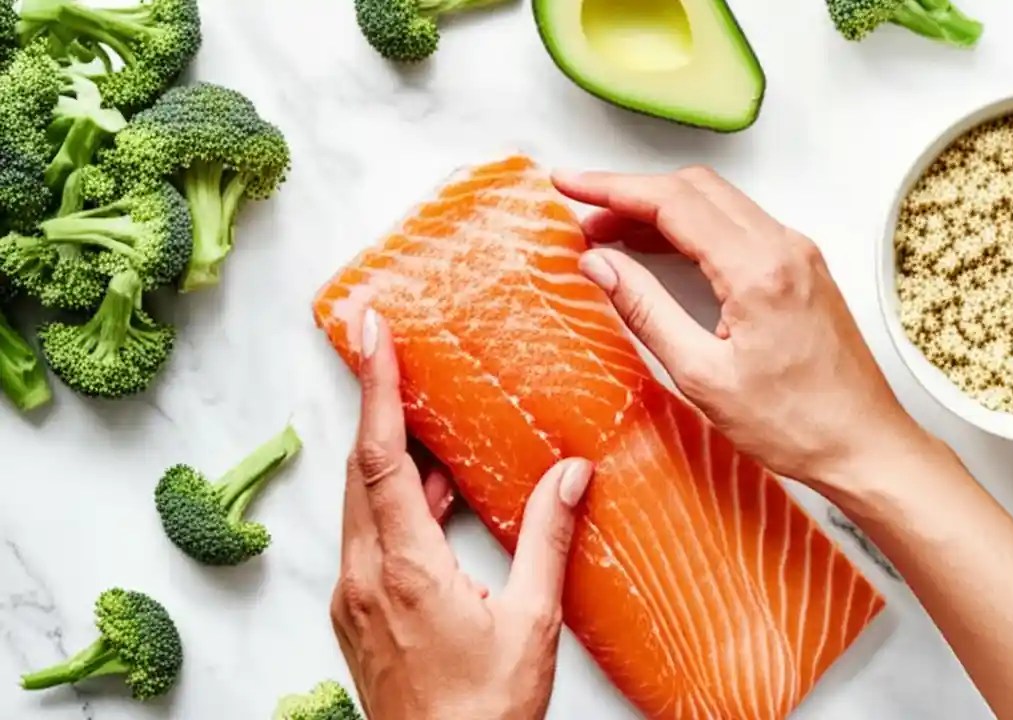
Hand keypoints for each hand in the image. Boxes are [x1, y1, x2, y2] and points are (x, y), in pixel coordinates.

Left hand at [331, 309, 593, 719]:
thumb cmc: (484, 711)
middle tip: (386, 349)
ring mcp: (354, 599)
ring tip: (424, 420)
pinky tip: (433, 499)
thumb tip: (571, 474)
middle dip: (374, 405)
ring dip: (387, 457)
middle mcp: (364, 577)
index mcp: (405, 569)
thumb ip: (547, 539)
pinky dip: (393, 504)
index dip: (375, 387)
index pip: (379, 457)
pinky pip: (368, 538)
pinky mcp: (358, 616)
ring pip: (361, 504)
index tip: (370, 332)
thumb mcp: (531, 621)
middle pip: (360, 469)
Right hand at [554, 166, 927, 494]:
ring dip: (662, 209)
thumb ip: (646, 310)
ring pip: (718, 203)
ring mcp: (798, 253)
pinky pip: (739, 226)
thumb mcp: (703, 375)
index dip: (612, 187)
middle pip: (695, 188)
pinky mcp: (803, 268)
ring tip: (609, 234)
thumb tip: (598, 264)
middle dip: (632, 194)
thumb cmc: (794, 424)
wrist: (866, 444)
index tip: (568, 184)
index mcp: (758, 269)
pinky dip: (694, 227)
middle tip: (583, 217)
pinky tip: (662, 251)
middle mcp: (784, 246)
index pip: (672, 201)